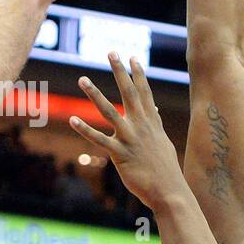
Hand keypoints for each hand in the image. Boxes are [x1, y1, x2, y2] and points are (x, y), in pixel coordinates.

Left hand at [70, 53, 183, 209]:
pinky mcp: (120, 154)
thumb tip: (152, 107)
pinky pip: (99, 139)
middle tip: (111, 52)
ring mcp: (130, 139)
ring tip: (83, 79)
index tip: (132, 57)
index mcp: (151, 123)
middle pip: (129, 93)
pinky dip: (85, 129)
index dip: (138, 74)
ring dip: (95, 94)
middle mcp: (141, 126)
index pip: (144, 92)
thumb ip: (154, 123)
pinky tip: (73, 119)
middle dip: (119, 72)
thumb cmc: (165, 169)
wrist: (169, 191)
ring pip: (109, 111)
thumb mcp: (162, 141)